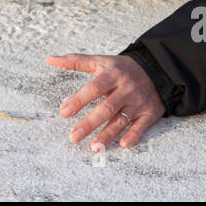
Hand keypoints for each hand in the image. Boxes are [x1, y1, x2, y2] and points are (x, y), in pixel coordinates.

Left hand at [46, 52, 165, 150]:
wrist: (156, 69)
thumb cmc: (120, 68)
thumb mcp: (100, 61)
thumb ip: (75, 61)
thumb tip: (49, 59)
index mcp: (113, 75)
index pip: (94, 88)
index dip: (79, 100)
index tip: (64, 112)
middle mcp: (126, 89)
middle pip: (106, 108)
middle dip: (89, 123)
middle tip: (74, 136)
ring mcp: (138, 101)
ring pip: (121, 120)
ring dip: (108, 134)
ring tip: (94, 146)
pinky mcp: (150, 112)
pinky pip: (142, 126)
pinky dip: (134, 135)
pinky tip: (123, 144)